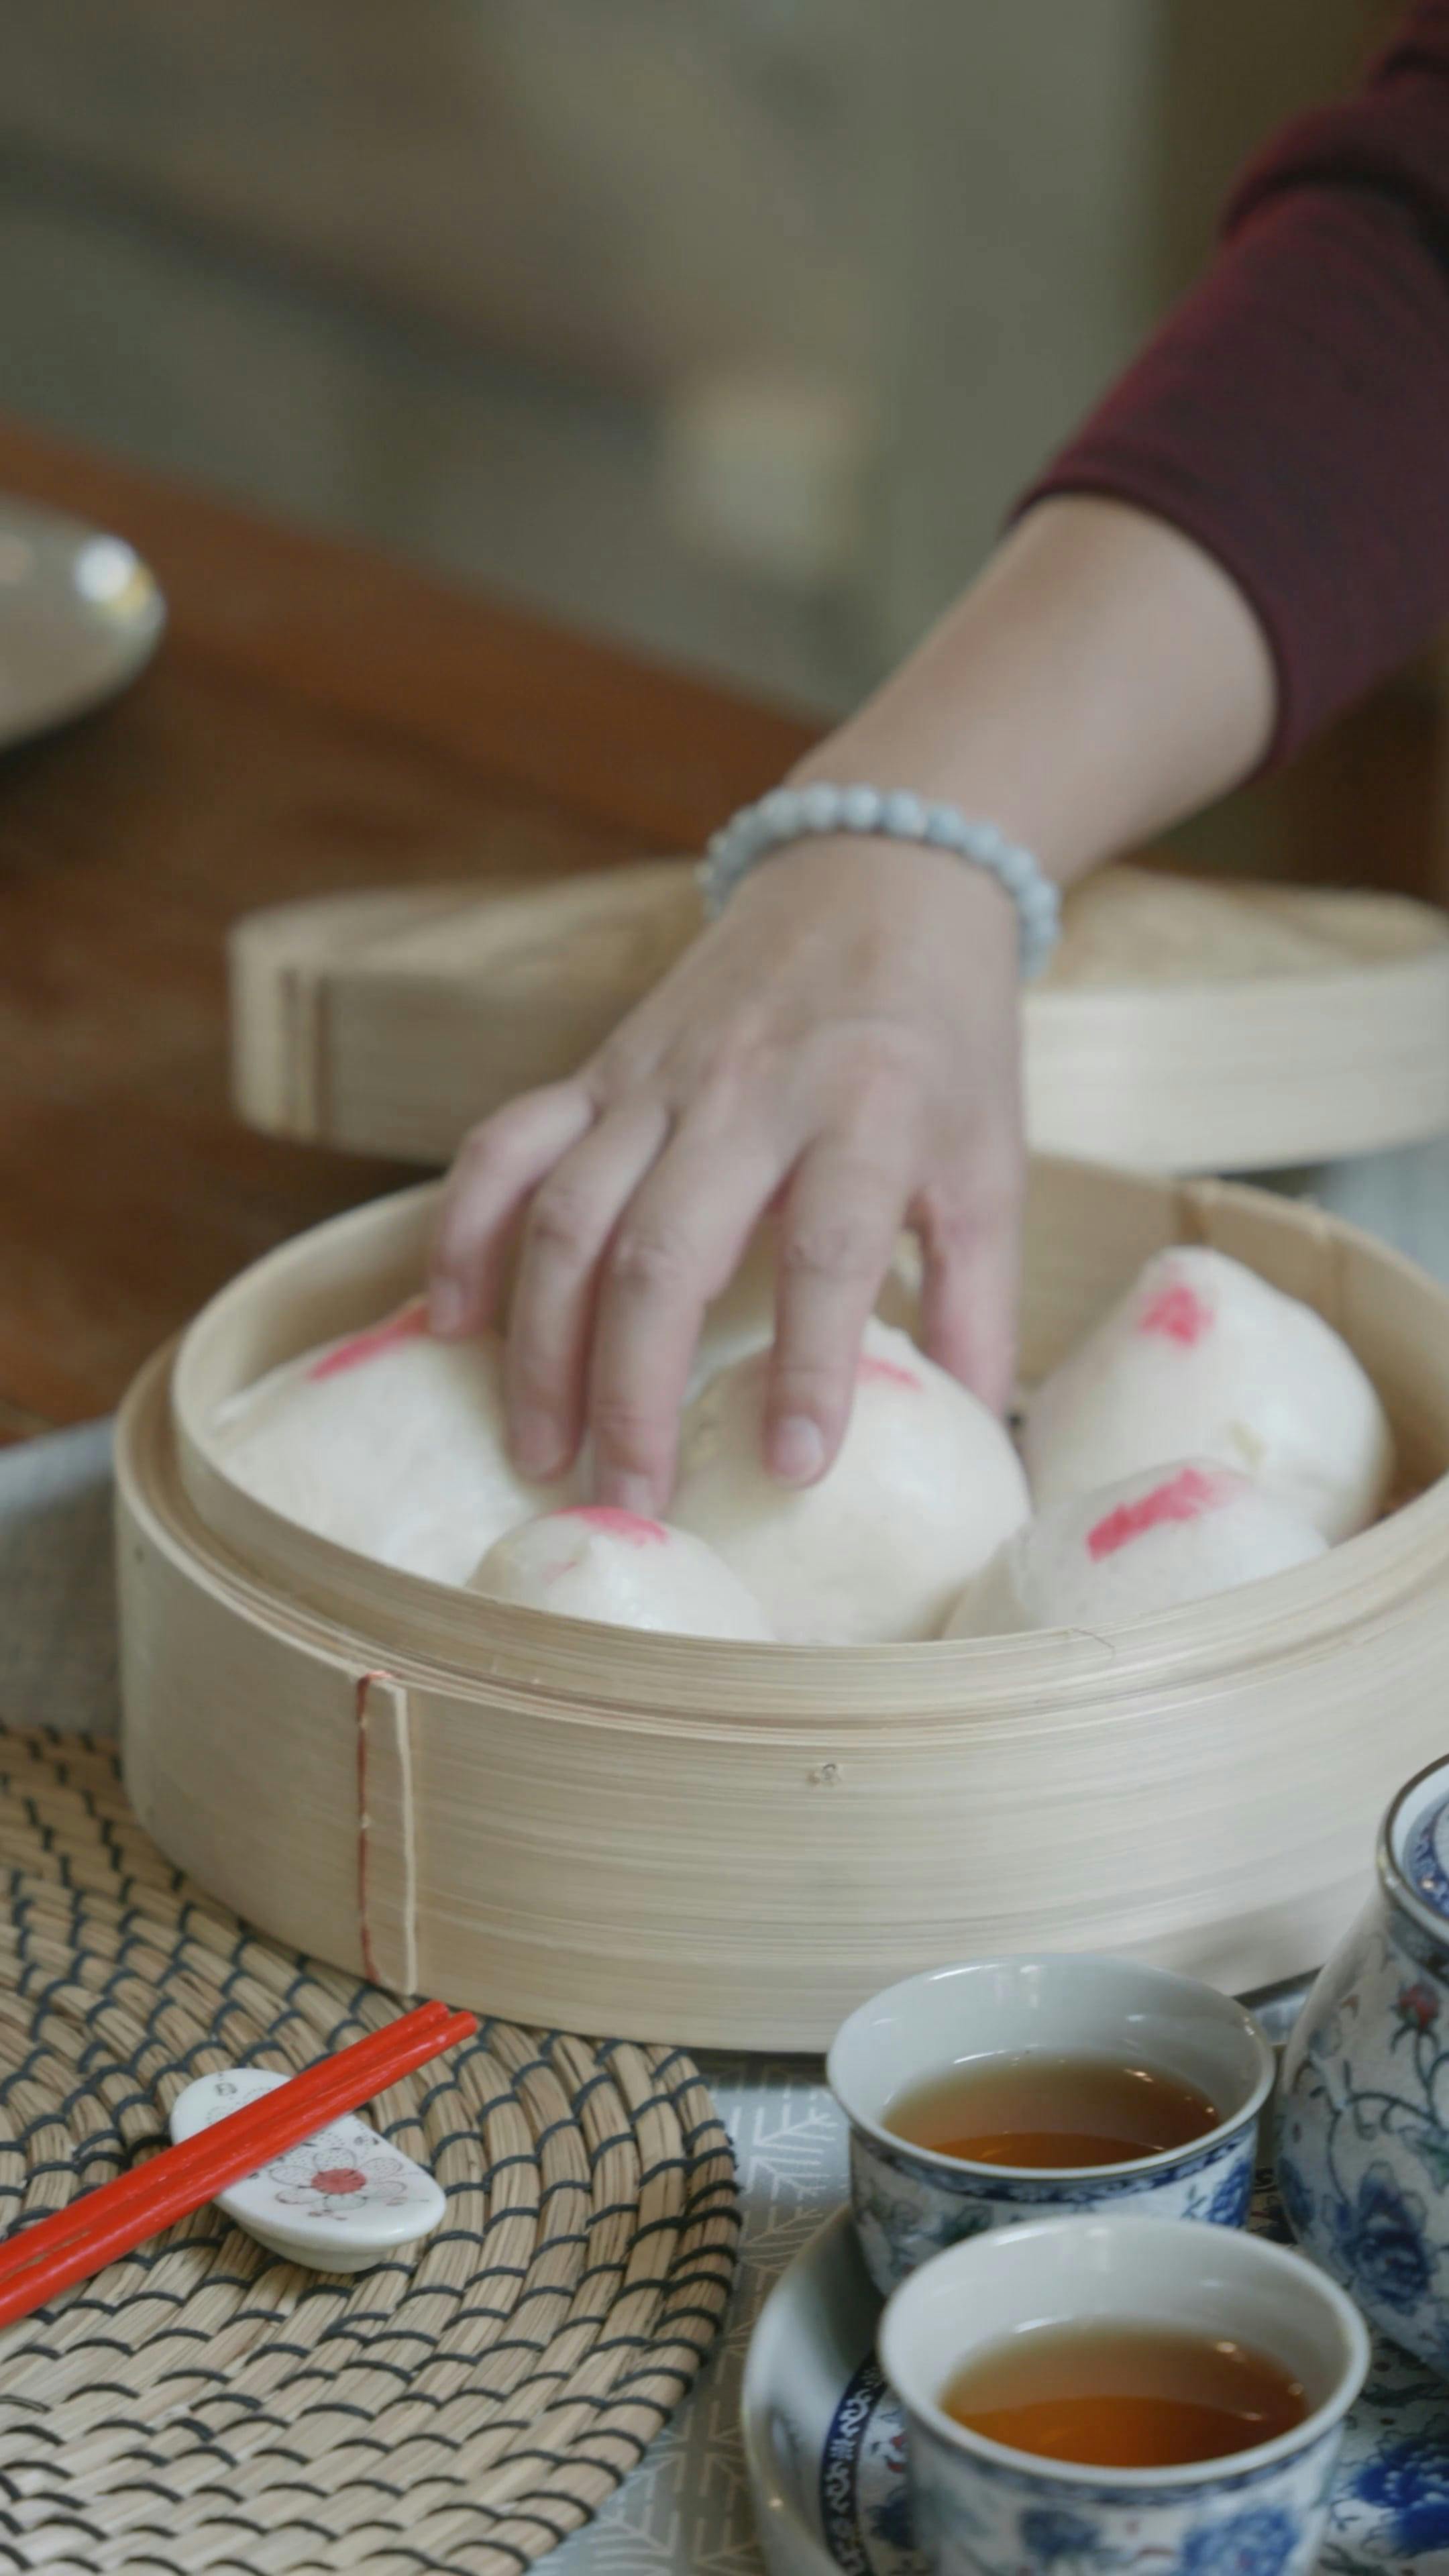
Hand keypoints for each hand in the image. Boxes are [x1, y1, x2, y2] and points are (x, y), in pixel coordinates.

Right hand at [428, 835, 1023, 1511]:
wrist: (878, 879)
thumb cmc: (942, 1044)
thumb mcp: (991, 1164)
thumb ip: (979, 1301)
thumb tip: (975, 1436)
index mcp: (868, 1113)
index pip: (831, 1249)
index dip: (811, 1364)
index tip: (793, 1469)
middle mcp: (750, 1094)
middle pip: (664, 1251)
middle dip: (633, 1388)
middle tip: (628, 1496)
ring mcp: (657, 1078)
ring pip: (568, 1214)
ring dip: (541, 1342)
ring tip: (540, 1450)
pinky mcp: (599, 1066)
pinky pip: (506, 1147)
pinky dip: (464, 1230)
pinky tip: (450, 1323)